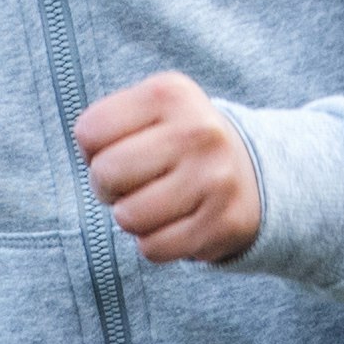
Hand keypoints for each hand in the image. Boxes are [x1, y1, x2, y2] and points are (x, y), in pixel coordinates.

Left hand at [77, 69, 265, 265]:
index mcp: (170, 94)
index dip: (92, 149)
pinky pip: (154, 248)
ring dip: (131, 218)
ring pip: (128, 217)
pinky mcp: (224, 222)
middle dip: (107, 187)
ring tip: (153, 203)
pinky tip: (175, 223)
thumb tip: (92, 162)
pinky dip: (154, 242)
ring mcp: (215, 178)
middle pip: (105, 173)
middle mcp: (198, 132)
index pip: (90, 131)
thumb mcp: (151, 110)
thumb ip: (109, 124)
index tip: (118, 150)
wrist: (254, 171)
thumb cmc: (179, 142)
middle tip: (131, 183)